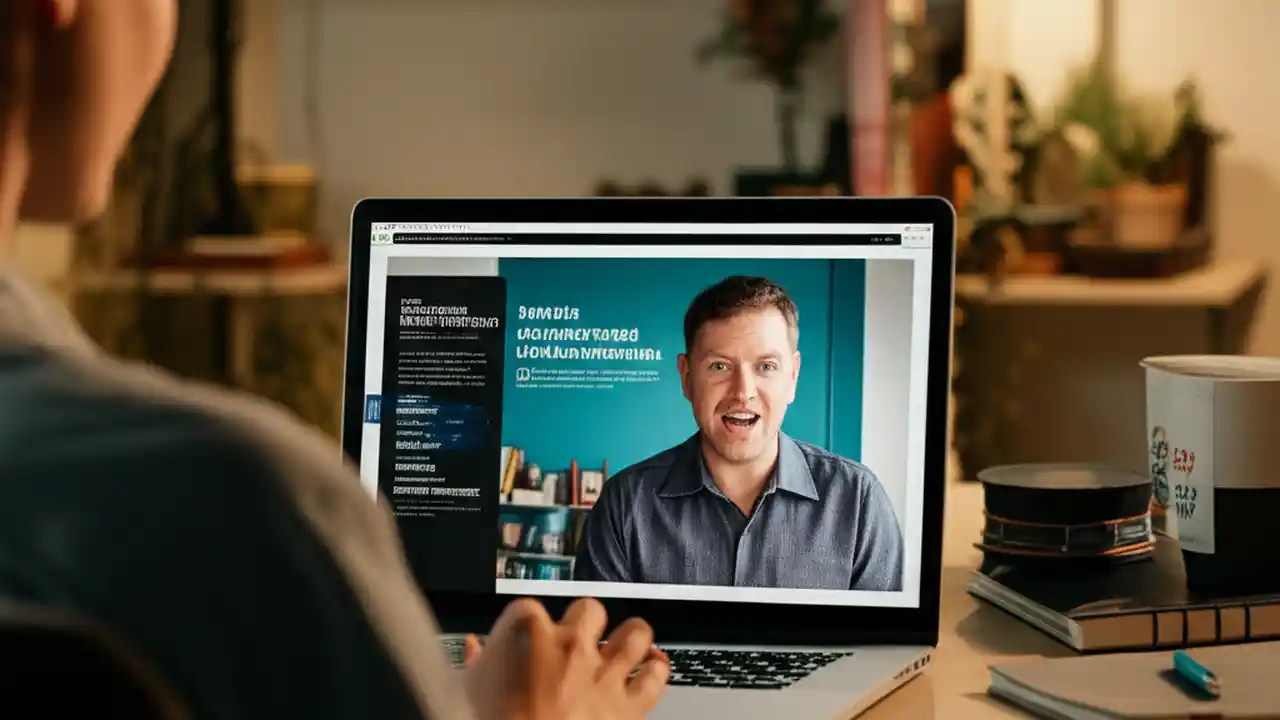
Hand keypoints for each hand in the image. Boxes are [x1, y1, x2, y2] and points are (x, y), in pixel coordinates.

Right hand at [462, 597, 669, 719]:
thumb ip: (476, 664)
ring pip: (634, 633)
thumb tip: (474, 651)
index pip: (530, 608)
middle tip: (579, 640)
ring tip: (625, 644)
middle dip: (587, 623)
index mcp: (527, 631)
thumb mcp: (466, 689)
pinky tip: (651, 668)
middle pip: (589, 610)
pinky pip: (656, 676)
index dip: (531, 626)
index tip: (528, 638)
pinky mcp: (628, 705)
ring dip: (631, 638)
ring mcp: (603, 672)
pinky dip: (656, 670)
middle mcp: (571, 644)